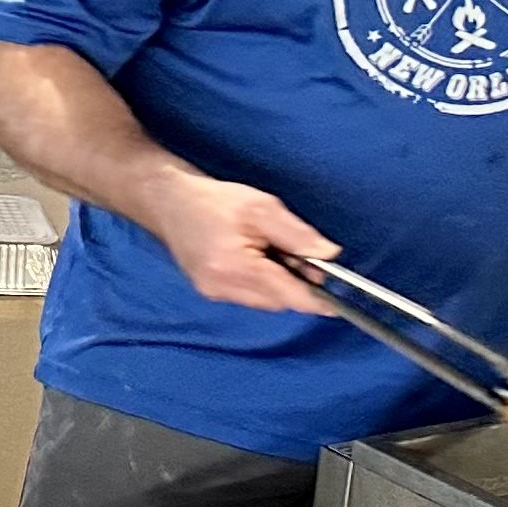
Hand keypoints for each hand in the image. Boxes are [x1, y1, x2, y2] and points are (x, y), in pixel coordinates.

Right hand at [140, 174, 338, 314]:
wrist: (168, 201)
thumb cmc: (215, 200)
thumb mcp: (262, 207)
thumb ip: (297, 234)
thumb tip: (329, 256)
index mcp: (235, 267)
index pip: (288, 295)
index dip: (316, 300)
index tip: (339, 306)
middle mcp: (221, 288)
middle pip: (278, 302)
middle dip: (295, 284)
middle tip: (294, 253)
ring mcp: (213, 293)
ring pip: (265, 302)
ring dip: (278, 284)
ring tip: (269, 252)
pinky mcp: (210, 291)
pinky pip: (249, 297)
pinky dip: (262, 283)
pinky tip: (254, 259)